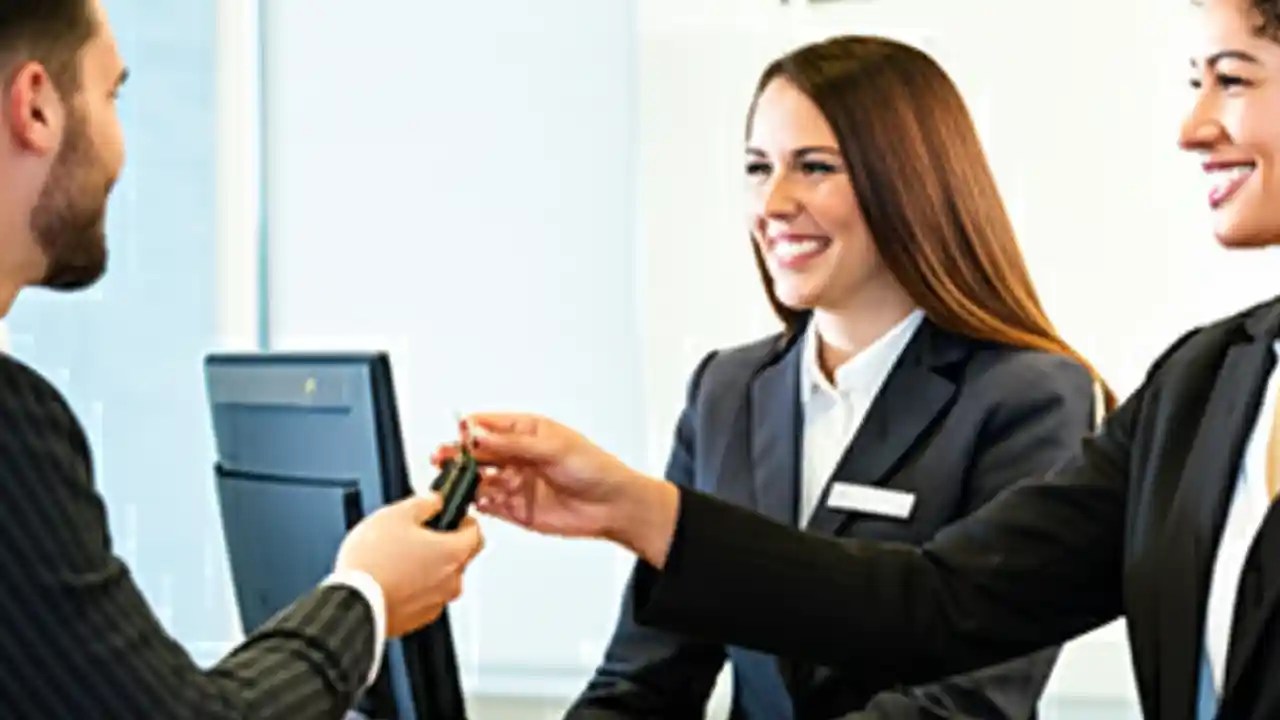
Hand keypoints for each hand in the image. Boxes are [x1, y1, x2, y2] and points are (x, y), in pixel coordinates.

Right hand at [335, 493, 483, 637]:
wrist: (353, 604)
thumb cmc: (373, 563)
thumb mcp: (396, 515)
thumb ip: (424, 503)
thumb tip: (435, 501)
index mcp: (454, 553)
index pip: (476, 533)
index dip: (464, 521)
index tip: (452, 518)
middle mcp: (452, 581)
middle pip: (461, 557)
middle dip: (445, 545)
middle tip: (420, 536)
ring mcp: (437, 603)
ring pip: (442, 579)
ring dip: (428, 568)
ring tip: (399, 559)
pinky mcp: (419, 619)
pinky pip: (425, 598)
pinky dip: (415, 588)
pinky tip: (393, 579)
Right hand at [433, 413, 679, 567]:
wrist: (613, 505)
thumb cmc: (594, 468)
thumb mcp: (552, 448)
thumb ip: (512, 443)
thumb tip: (480, 434)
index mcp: (526, 432)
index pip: (488, 425)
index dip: (470, 429)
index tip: (459, 435)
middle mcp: (517, 455)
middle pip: (477, 452)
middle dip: (458, 454)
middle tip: (443, 459)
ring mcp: (515, 482)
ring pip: (478, 479)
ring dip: (464, 480)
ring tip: (454, 482)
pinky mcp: (515, 508)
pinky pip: (488, 504)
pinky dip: (477, 504)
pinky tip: (473, 502)